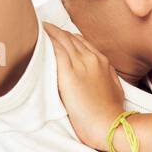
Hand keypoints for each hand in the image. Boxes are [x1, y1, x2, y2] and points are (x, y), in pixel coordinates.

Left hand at [44, 23, 126, 149]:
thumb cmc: (111, 113)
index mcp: (102, 62)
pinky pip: (56, 49)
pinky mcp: (69, 73)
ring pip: (62, 39)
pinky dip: (47, 41)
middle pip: (70, 37)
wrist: (110, 124)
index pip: (81, 42)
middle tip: (42, 27)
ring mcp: (81, 64)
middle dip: (55, 31)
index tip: (56, 35)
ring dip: (49, 32)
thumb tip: (99, 75)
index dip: (67, 37)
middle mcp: (91, 59)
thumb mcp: (114, 89)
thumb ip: (105, 77)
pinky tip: (38, 37)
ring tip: (37, 28)